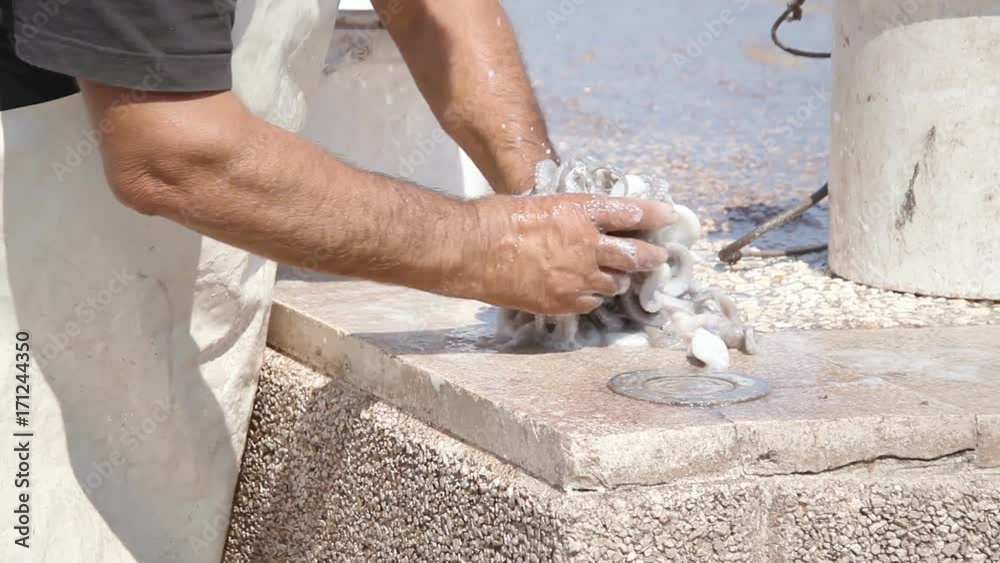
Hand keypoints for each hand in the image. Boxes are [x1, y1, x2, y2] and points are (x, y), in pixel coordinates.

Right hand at [458, 194, 675, 314]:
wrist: (473, 249)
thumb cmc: (499, 218)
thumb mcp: (544, 204)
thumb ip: (573, 216)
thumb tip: (588, 226)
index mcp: (581, 212)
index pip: (631, 211)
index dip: (654, 214)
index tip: (669, 216)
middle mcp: (587, 244)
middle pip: (635, 254)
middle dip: (652, 257)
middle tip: (659, 258)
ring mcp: (577, 276)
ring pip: (616, 283)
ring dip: (617, 279)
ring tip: (615, 277)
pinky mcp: (563, 301)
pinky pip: (592, 302)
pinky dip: (592, 297)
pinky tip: (584, 292)